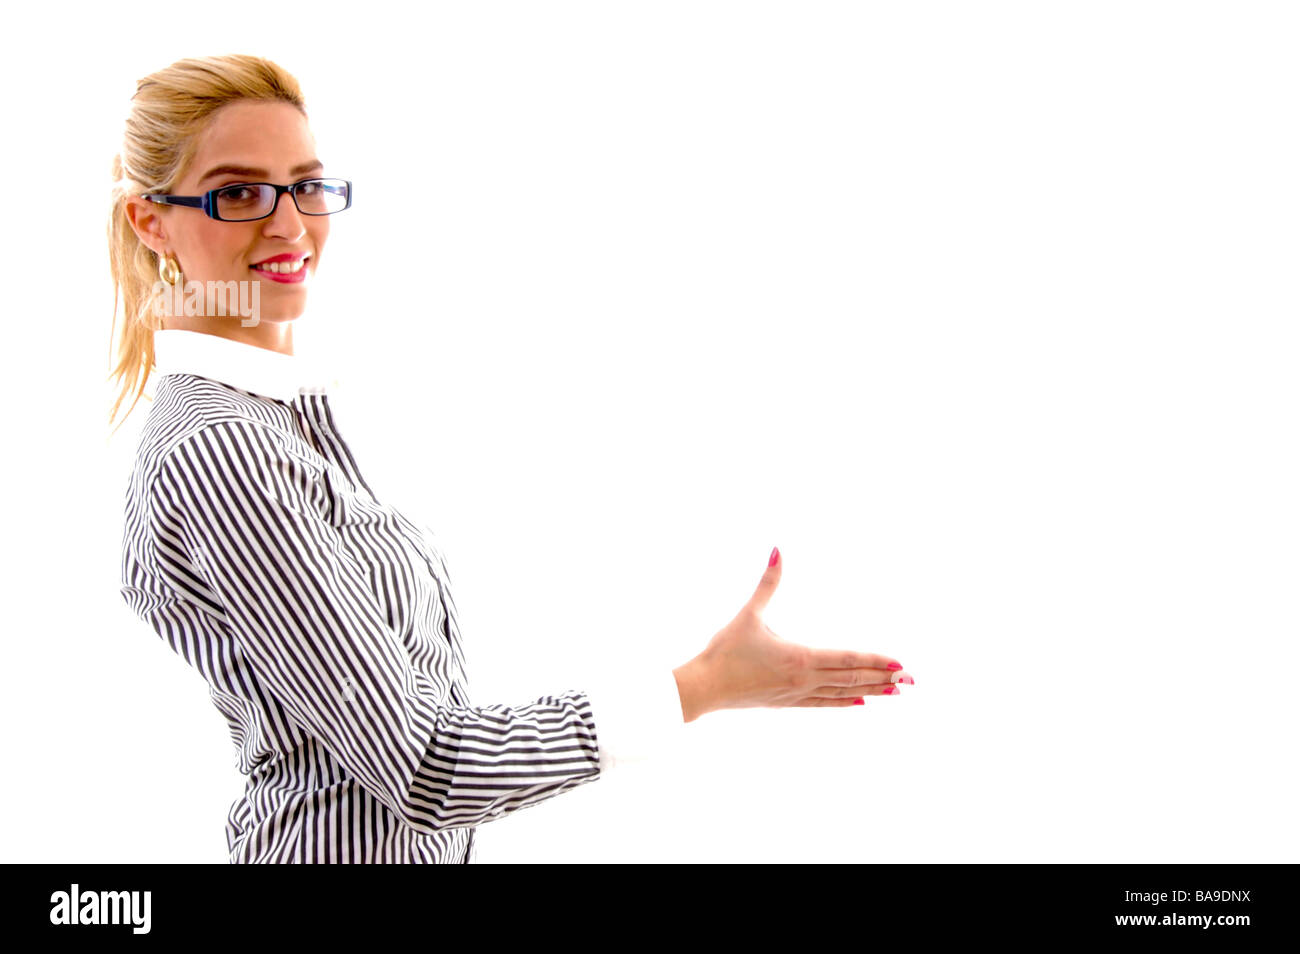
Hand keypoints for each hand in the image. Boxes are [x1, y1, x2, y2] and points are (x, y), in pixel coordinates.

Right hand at [673, 547, 912, 721]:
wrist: (705, 688)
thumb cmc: (725, 651)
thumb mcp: (749, 614)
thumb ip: (768, 583)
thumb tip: (778, 551)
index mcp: (801, 657)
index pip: (848, 660)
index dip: (876, 661)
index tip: (900, 663)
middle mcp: (805, 679)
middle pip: (853, 679)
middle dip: (883, 679)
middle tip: (911, 681)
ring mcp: (797, 694)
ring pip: (842, 693)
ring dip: (870, 691)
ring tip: (894, 692)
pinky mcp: (787, 702)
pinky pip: (824, 703)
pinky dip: (844, 702)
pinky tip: (858, 702)